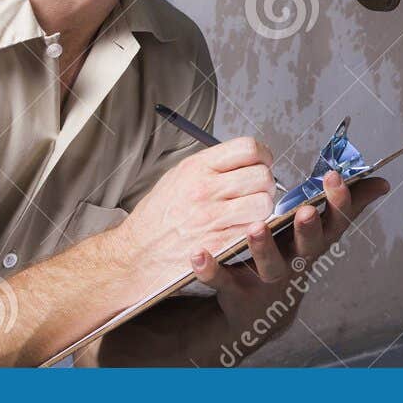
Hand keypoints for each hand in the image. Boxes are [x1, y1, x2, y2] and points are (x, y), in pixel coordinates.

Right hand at [113, 137, 275, 302]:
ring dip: (263, 210)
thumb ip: (211, 166)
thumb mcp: (177, 177)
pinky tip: (244, 231)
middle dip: (266, 184)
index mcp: (197, 167)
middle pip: (262, 176)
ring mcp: (212, 217)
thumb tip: (246, 160)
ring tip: (252, 214)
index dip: (262, 156)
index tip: (262, 164)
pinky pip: (253, 231)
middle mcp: (206, 189)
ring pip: (264, 204)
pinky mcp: (218, 244)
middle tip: (257, 192)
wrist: (136, 254)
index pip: (248, 148)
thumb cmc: (157, 217)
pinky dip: (255, 231)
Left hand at [189, 170, 389, 359]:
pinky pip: (223, 282)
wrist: (256, 315)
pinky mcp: (237, 295)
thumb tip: (382, 181)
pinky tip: (199, 253)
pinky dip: (211, 270)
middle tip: (304, 211)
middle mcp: (296, 265)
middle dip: (307, 230)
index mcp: (314, 244)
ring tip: (255, 227)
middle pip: (307, 249)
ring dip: (263, 249)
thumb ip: (347, 205)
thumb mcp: (318, 234)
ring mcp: (267, 283)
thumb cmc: (288, 260)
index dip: (337, 202)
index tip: (333, 177)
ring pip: (268, 268)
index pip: (334, 222)